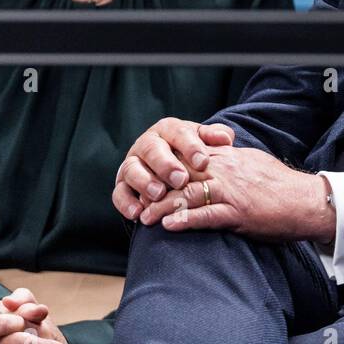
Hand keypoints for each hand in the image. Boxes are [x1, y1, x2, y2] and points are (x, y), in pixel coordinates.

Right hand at [113, 117, 234, 219]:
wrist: (171, 169)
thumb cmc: (192, 154)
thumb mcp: (205, 142)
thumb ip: (215, 137)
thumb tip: (225, 138)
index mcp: (168, 130)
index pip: (178, 132)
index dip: (190, 147)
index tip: (203, 163)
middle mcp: (147, 144)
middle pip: (151, 149)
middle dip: (166, 164)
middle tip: (180, 180)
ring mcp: (132, 164)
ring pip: (132, 169)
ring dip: (144, 182)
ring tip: (159, 194)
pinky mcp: (122, 184)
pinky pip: (119, 192)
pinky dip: (126, 203)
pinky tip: (137, 213)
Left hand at [138, 145, 335, 243]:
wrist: (308, 201)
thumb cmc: (284, 186)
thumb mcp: (256, 162)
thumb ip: (233, 159)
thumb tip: (218, 156)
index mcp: (230, 157)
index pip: (191, 156)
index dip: (167, 166)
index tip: (148, 176)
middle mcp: (228, 170)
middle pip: (183, 174)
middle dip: (158, 187)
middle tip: (137, 200)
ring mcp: (233, 191)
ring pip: (190, 194)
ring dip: (164, 206)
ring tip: (145, 217)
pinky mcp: (239, 213)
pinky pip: (207, 215)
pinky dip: (187, 220)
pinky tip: (170, 225)